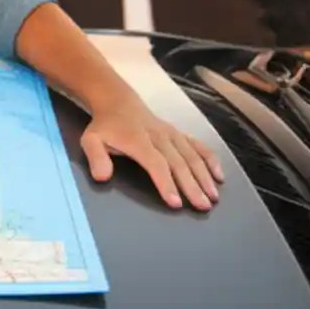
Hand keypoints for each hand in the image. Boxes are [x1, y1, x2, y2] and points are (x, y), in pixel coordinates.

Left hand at [81, 94, 224, 210]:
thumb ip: (95, 158)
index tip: (175, 203)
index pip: (156, 164)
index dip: (166, 183)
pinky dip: (211, 160)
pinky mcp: (179, 133)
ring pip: (192, 156)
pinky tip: (219, 176)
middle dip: (192, 186)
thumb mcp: (90, 140)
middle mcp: (160, 137)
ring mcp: (172, 134)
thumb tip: (102, 177)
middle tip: (202, 207)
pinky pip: (199, 146)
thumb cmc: (105, 126)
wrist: (118, 102)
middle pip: (179, 163)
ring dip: (204, 177)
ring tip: (213, 197)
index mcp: (138, 141)